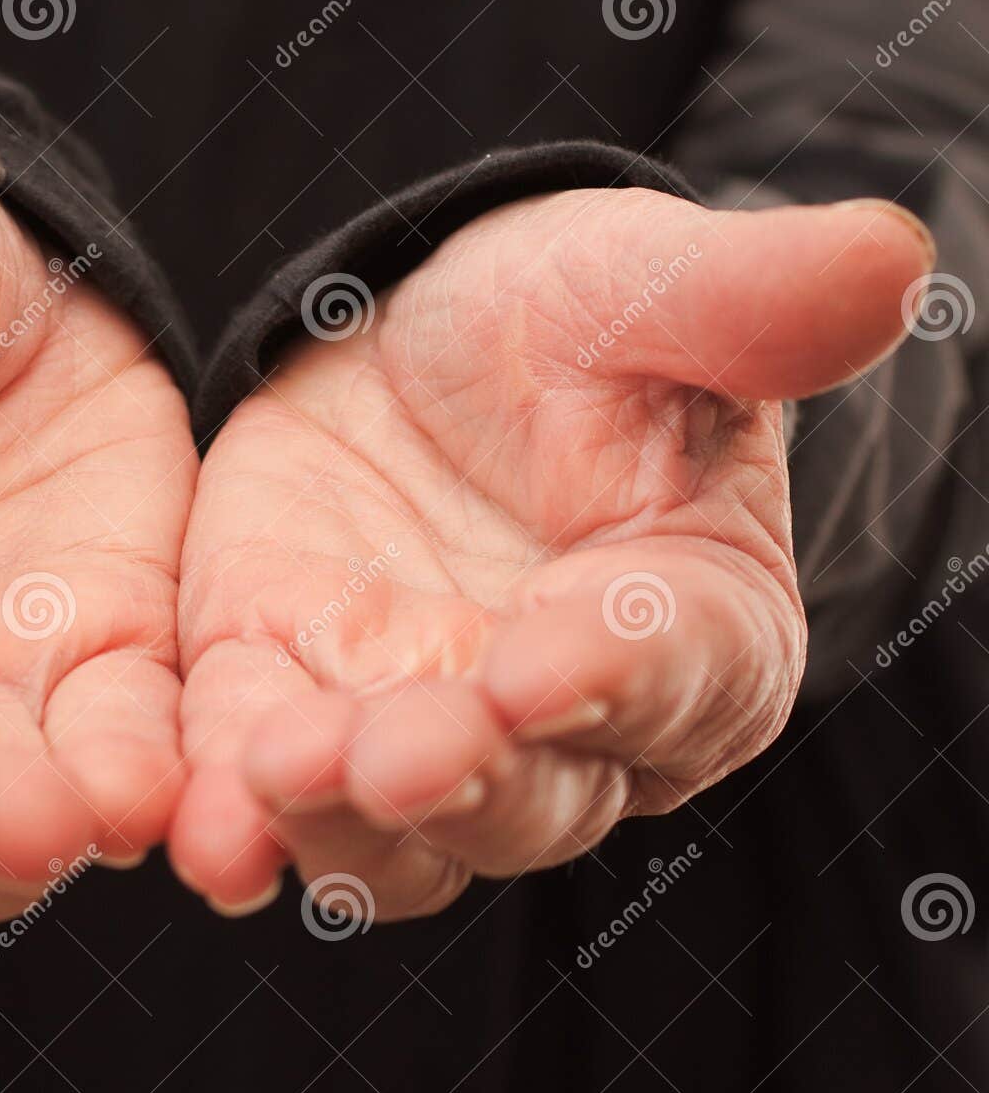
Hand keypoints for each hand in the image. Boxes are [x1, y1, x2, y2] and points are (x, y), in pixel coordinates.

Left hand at [169, 186, 931, 918]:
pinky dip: (233, 819)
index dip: (617, 674)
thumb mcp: (644, 287)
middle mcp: (563, 719)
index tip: (551, 658)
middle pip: (533, 795)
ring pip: (397, 833)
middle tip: (402, 751)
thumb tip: (893, 259)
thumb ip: (748, 301)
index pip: (676, 670)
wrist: (412, 341)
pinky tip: (199, 831)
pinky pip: (258, 784)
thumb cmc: (566, 321)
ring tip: (275, 779)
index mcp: (692, 620)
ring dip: (341, 823)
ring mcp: (417, 723)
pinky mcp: (287, 699)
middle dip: (468, 778)